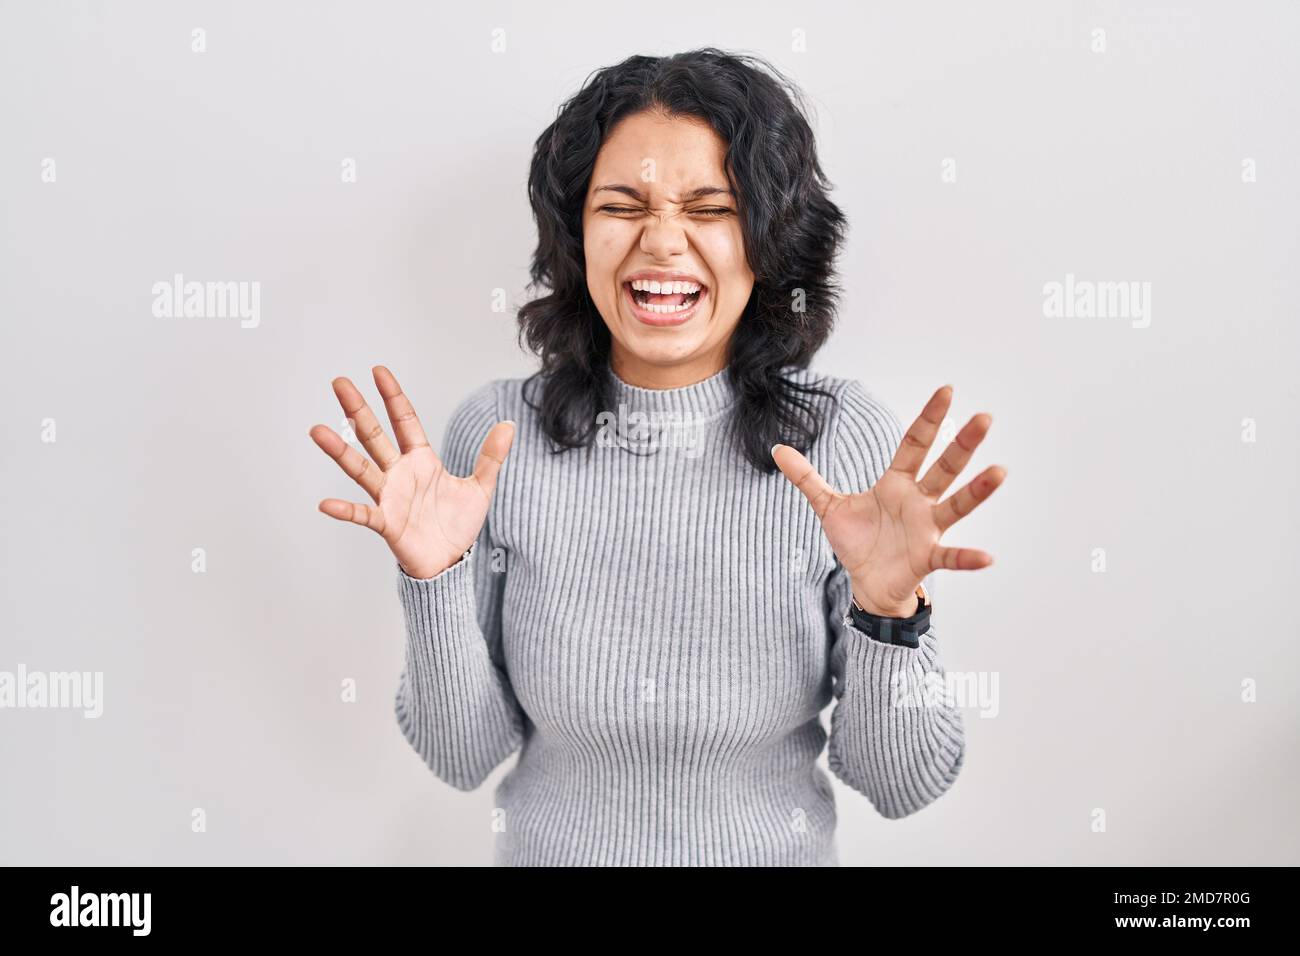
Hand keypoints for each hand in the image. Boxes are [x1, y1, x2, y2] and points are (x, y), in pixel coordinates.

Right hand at [309, 366, 514, 579]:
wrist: (450, 561)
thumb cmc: (458, 524)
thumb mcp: (481, 486)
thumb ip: (491, 456)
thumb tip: (509, 424)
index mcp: (421, 459)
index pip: (404, 420)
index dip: (393, 396)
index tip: (378, 371)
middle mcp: (399, 473)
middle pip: (374, 436)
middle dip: (357, 410)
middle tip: (339, 383)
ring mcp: (389, 496)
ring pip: (361, 468)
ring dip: (340, 451)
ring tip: (317, 431)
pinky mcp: (386, 523)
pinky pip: (362, 514)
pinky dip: (345, 510)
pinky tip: (325, 504)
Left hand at [772, 385, 1005, 616]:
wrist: (866, 582)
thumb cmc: (857, 541)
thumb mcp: (828, 505)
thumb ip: (806, 477)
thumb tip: (777, 449)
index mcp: (897, 483)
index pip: (915, 444)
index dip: (929, 418)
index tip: (947, 390)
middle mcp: (918, 501)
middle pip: (944, 467)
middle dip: (963, 443)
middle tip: (985, 417)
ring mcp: (927, 529)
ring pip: (956, 505)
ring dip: (977, 490)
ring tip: (999, 471)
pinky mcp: (927, 557)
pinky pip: (951, 556)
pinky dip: (968, 558)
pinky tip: (987, 557)